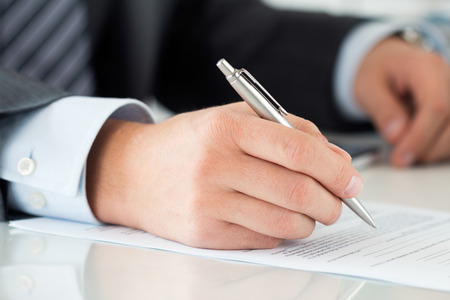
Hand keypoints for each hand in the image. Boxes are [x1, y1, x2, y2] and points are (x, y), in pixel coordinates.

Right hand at [86, 102, 362, 248]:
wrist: (133, 173)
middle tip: (339, 202)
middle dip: (332, 202)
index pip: (296, 150)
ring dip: (311, 221)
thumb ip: (288, 131)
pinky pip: (263, 239)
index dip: (334, 168)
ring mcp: (207, 204)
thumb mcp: (234, 119)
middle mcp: (214, 166)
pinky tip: (277, 218)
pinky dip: (283, 231)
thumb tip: (337, 161)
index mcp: (225, 129)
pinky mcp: (204, 234)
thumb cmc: (190, 142)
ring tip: (311, 211)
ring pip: (284, 222)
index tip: (352, 180)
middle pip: (296, 191)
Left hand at [355, 37, 449, 166]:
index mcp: (426, 67)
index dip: (420, 137)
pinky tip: (418, 147)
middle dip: (427, 148)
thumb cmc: (378, 72)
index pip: (436, 107)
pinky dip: (437, 147)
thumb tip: (397, 135)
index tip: (401, 157)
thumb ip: (382, 110)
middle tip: (400, 158)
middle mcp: (448, 79)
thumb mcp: (368, 87)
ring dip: (434, 150)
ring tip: (406, 151)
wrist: (388, 63)